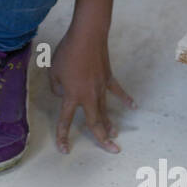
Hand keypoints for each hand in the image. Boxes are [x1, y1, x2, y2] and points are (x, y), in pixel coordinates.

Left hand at [49, 24, 135, 154]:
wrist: (87, 37)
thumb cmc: (68, 52)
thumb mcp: (53, 71)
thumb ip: (56, 87)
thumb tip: (63, 93)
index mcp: (72, 96)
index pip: (65, 120)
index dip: (63, 136)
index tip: (64, 150)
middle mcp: (88, 96)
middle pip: (95, 122)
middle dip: (102, 138)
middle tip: (112, 150)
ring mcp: (101, 87)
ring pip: (105, 110)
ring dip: (110, 123)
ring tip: (114, 135)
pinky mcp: (108, 77)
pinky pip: (117, 91)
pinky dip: (125, 99)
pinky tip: (133, 106)